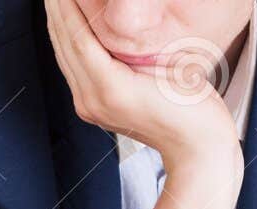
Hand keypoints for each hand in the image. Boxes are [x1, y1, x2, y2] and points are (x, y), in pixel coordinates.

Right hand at [45, 0, 237, 175]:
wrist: (199, 146)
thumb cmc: (185, 109)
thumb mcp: (149, 76)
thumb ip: (128, 58)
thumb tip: (122, 26)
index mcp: (93, 97)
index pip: (68, 45)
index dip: (60, 11)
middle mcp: (87, 100)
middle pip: (62, 38)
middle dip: (57, 3)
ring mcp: (95, 99)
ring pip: (67, 36)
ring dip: (61, 3)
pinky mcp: (110, 91)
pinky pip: (83, 41)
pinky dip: (75, 12)